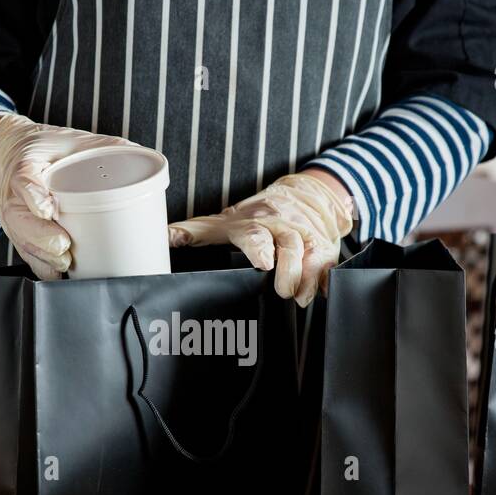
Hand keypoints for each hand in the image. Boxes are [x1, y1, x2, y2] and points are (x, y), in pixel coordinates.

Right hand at [0, 113, 132, 278]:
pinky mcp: (21, 237)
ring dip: (45, 260)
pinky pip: (29, 258)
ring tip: (66, 264)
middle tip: (65, 247)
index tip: (48, 209)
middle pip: (21, 224)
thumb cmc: (47, 150)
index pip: (24, 181)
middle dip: (43, 240)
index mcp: (26, 168)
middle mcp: (16, 198)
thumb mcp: (72, 138)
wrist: (11, 155)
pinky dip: (45, 269)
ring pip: (24, 245)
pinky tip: (61, 273)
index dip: (34, 197)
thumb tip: (145, 155)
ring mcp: (16, 220)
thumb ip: (107, 146)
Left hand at [167, 172, 353, 306]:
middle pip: (290, 244)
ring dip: (308, 278)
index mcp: (255, 222)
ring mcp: (307, 237)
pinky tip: (325, 293)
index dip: (259, 248)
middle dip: (289, 267)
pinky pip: (330, 263)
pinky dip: (328, 279)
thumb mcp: (225, 221)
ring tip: (300, 298)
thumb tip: (165, 236)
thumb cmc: (256, 215)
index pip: (255, 233)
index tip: (264, 262)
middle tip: (283, 291)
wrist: (303, 196)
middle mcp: (283, 227)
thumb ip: (196, 231)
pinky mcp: (326, 248)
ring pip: (312, 254)